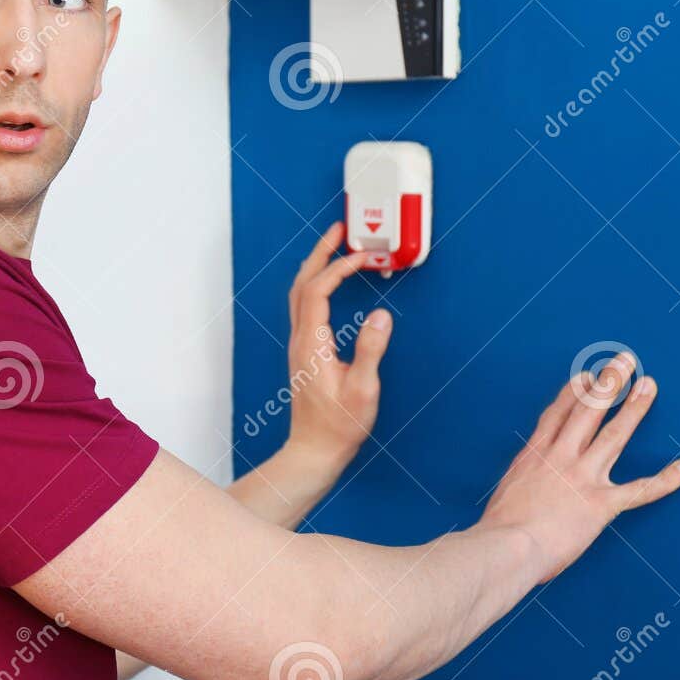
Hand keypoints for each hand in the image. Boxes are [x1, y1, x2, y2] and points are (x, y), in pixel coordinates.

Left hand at [283, 221, 394, 463]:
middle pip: (302, 283)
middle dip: (320, 252)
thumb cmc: (339, 426)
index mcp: (312, 344)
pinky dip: (317, 284)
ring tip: (335, 247)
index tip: (361, 256)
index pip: (318, 291)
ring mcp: (299, 345)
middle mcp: (300, 340)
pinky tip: (329, 284)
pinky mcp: (305, 352)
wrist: (314, 450)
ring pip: (300, 293)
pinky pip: (305, 306)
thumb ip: (370, 351)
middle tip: (339, 229)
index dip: (338, 268)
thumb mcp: (363, 390)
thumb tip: (380, 316)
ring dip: (316, 266)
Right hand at [478, 353, 679, 583]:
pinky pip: (641, 490)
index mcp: (534, 455)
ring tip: (648, 385)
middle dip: (607, 383)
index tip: (587, 376)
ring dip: (634, 408)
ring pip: (614, 435)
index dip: (573, 392)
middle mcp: (561, 458)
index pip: (557, 414)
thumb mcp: (505, 496)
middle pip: (587, 411)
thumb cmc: (498, 531)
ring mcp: (583, 477)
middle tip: (624, 362)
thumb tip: (524, 500)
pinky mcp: (602, 503)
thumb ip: (521, 490)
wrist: (508, 546)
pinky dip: (666, 480)